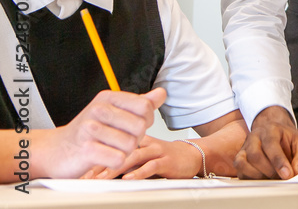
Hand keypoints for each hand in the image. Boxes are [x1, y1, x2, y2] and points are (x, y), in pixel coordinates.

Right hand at [34, 88, 165, 178]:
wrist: (57, 151)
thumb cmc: (89, 132)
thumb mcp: (114, 112)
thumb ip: (140, 104)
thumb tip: (161, 93)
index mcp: (108, 98)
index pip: (145, 106)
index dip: (146, 119)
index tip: (133, 124)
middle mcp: (99, 110)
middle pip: (140, 126)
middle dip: (135, 138)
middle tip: (120, 139)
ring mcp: (90, 129)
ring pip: (131, 144)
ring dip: (125, 151)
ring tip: (110, 148)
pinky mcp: (86, 150)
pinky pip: (118, 159)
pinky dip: (115, 162)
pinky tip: (104, 158)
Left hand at [85, 135, 201, 179]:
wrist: (194, 155)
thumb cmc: (167, 157)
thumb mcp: (144, 155)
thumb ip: (126, 160)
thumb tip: (102, 170)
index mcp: (138, 140)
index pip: (114, 145)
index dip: (97, 158)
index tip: (82, 171)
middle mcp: (145, 143)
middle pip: (119, 150)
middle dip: (101, 164)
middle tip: (86, 176)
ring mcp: (156, 151)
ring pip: (133, 157)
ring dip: (115, 168)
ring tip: (101, 179)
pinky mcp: (167, 160)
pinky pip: (152, 165)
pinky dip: (139, 172)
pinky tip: (128, 179)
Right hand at [235, 106, 297, 178]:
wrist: (279, 137)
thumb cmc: (290, 142)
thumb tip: (297, 170)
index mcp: (271, 129)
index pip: (271, 144)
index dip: (279, 161)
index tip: (287, 174)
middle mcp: (255, 137)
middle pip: (255, 156)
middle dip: (270, 171)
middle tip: (282, 177)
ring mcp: (245, 148)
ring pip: (243, 164)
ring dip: (259, 176)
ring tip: (273, 178)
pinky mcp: (240, 159)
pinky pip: (240, 171)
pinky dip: (251, 178)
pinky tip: (263, 179)